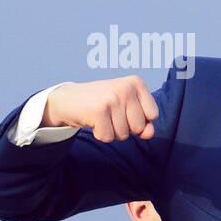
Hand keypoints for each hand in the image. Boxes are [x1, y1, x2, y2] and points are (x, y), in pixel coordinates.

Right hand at [42, 76, 158, 141]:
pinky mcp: (99, 110)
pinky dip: (100, 134)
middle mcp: (126, 87)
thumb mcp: (126, 109)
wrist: (67, 99)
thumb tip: (149, 134)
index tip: (124, 109)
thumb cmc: (102, 104)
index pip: (153, 114)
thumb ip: (144, 122)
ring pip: (123, 134)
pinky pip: (108, 137)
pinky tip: (93, 121)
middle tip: (109, 114)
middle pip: (139, 127)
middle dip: (124, 127)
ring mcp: (112, 98)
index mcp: (136, 83)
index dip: (139, 119)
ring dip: (111, 131)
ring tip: (101, 116)